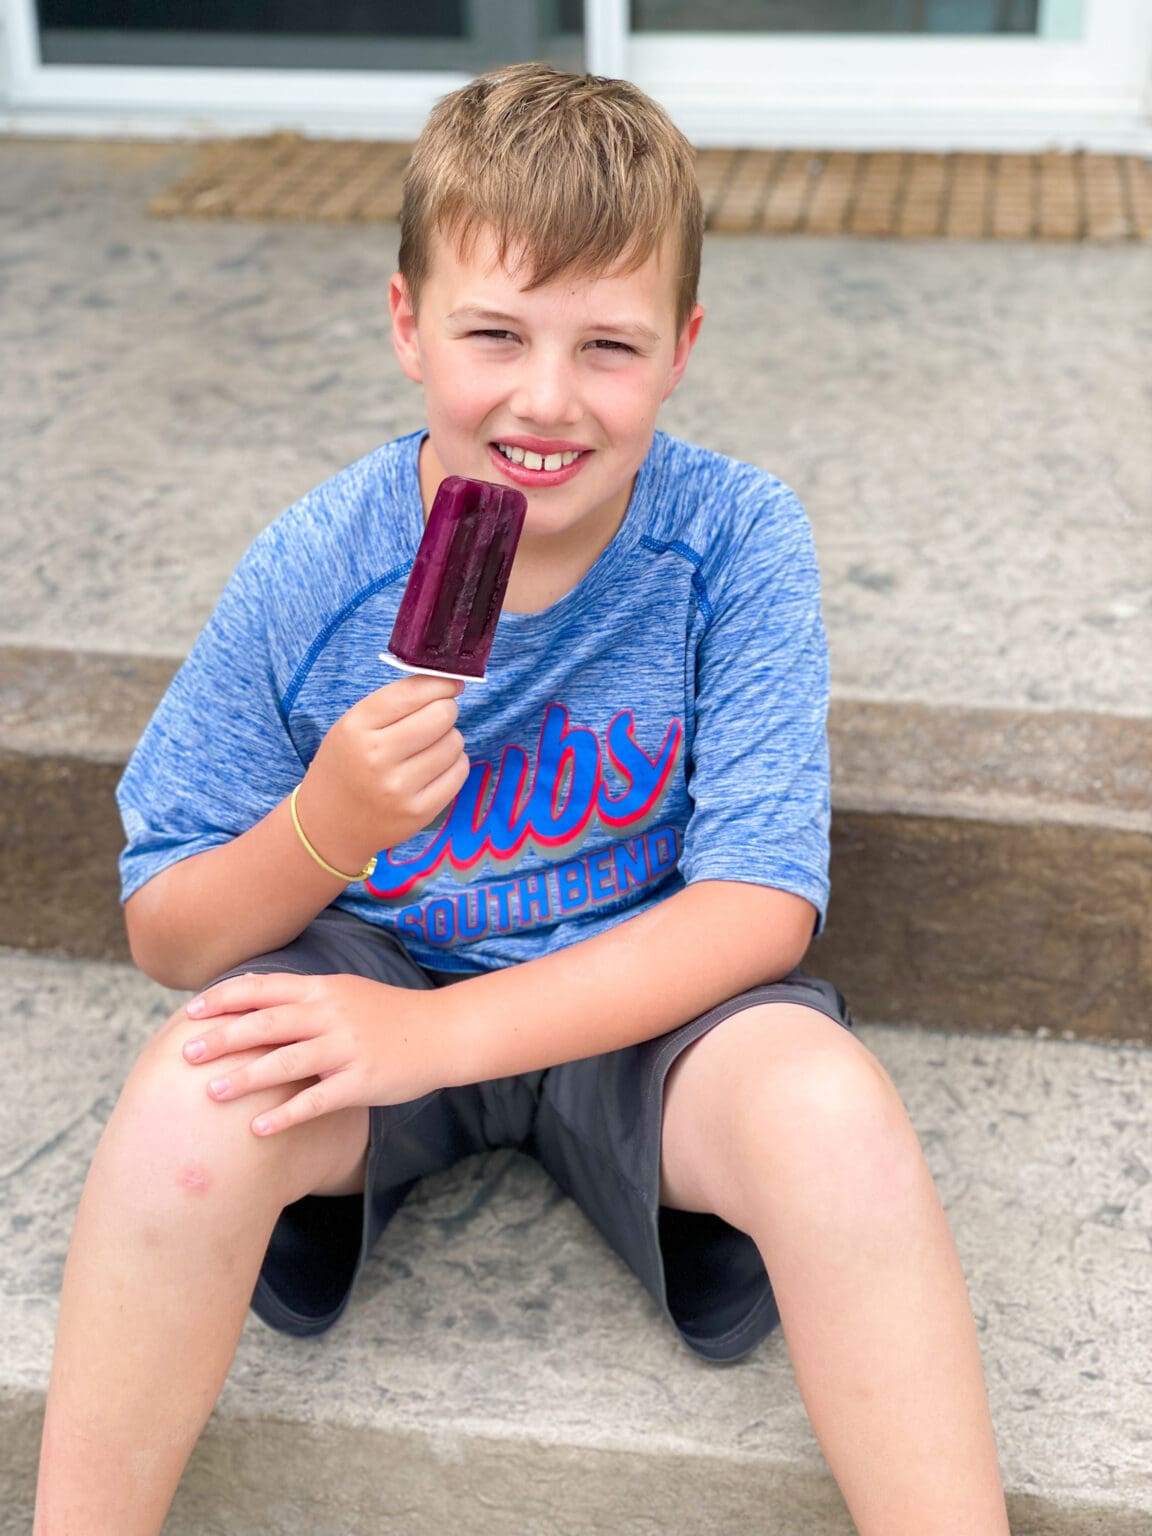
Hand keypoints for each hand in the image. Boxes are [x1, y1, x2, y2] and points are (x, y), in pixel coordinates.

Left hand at [181, 972, 455, 1134]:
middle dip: (223, 1038)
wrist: (442, 1031)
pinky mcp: (361, 1081)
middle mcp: (331, 1014)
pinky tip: (258, 1128)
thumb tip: (252, 993)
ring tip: (211, 1093)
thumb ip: (302, 995)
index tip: (192, 1012)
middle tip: (187, 1053)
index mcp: (323, 989)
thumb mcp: (344, 991)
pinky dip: (285, 1115)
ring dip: (245, 1078)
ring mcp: (347, 1048)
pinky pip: (316, 1100)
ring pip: (286, 1062)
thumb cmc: (388, 1014)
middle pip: (266, 1024)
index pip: (263, 989)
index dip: (224, 999)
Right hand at [297, 675, 469, 873]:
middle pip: (442, 715)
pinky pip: (459, 772)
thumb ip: (394, 703)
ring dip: (449, 739)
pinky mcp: (419, 812)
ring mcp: (399, 788)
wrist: (328, 824)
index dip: (440, 684)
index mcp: (357, 728)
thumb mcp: (352, 726)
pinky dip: (454, 764)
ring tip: (428, 748)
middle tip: (435, 719)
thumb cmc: (345, 766)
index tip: (452, 685)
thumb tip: (449, 684)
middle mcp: (377, 757)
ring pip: (455, 743)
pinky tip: (435, 768)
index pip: (412, 693)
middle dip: (445, 711)